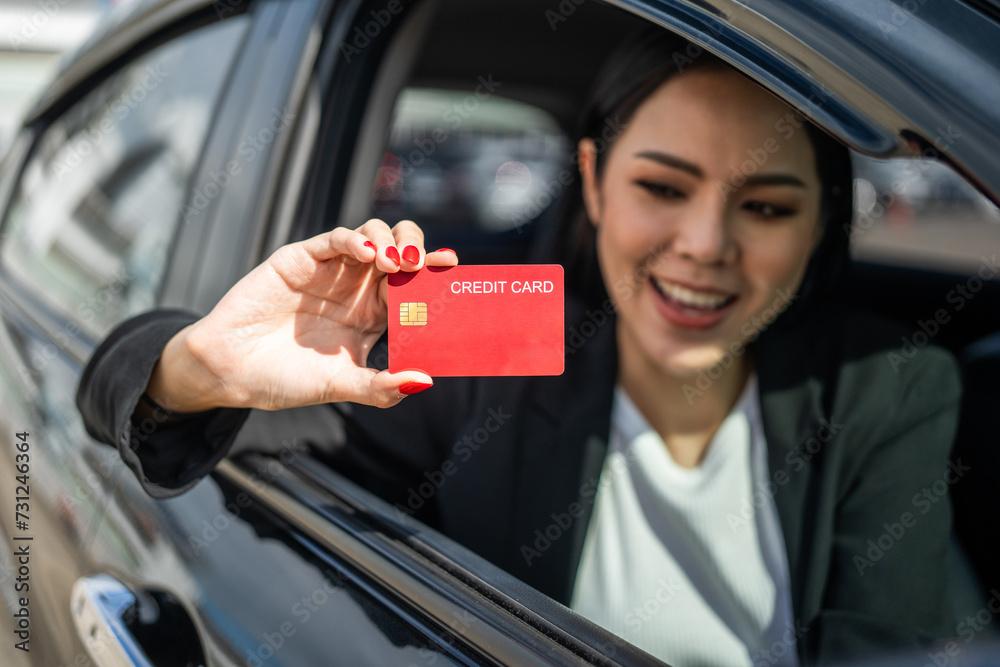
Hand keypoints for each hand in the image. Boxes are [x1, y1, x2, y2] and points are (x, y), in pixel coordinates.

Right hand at [146, 219, 457, 411]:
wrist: (230, 371)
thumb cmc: (284, 380)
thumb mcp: (340, 387)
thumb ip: (380, 386)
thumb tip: (425, 381)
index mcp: (372, 316)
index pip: (413, 289)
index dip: (433, 278)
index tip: (453, 274)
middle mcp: (356, 289)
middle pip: (400, 253)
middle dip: (418, 250)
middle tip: (426, 265)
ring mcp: (331, 271)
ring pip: (373, 236)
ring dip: (391, 242)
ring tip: (397, 263)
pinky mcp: (303, 259)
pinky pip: (336, 240)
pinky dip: (355, 239)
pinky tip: (368, 252)